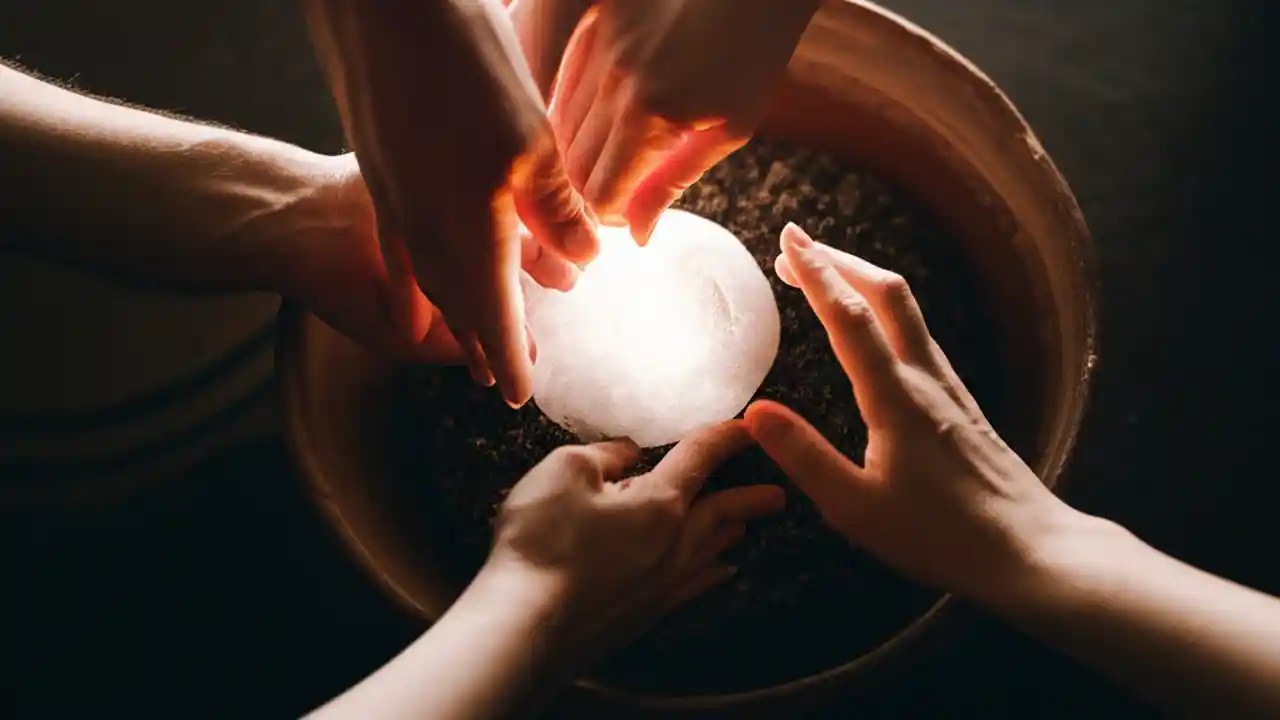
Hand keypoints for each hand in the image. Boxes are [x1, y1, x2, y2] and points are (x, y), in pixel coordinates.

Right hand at [305, 0, 598, 405]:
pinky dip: (414, 275)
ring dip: (453, 312)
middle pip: (458, 303)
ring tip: (469, 341)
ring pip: (430, 275)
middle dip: (482, 343)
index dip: (508, 355)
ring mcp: (395, 200)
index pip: (493, 313)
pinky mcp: (381, 169)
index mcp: (468, 229)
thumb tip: (581, 261)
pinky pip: (401, 245)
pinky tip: (416, 281)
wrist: (370, 11)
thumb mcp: (532, 141)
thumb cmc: (460, 70)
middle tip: (500, 379)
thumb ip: (555, 210)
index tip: (521, 396)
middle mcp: (424, 227)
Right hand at [484, 421, 784, 664]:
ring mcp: (662, 583)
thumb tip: (628, 454)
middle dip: (751, 497)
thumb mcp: (564, 471)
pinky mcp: (645, 614)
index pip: (700, 457)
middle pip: (723, 511)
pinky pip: (694, 585)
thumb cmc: (541, 545)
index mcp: (659, 502)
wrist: (526, 626)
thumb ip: (603, 454)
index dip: (724, 436)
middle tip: (779, 494)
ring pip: (711, 550)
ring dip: (731, 532)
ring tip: (744, 525)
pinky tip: (716, 573)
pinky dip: (711, 573)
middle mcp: (673, 544)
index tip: (745, 429)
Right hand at [513, 0, 817, 240]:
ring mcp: (599, 49)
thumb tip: (636, 234)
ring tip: (608, 158)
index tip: (623, 214)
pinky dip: (569, 114)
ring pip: (559, 129)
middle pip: (572, 166)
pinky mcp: (590, 25)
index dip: (607, 215)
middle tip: (615, 191)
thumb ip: (672, 183)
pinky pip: (560, 85)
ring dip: (577, 154)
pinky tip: (597, 120)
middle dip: (589, 190)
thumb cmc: (750, 59)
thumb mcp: (726, 132)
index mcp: (652, 115)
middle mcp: (616, 82)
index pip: (599, 193)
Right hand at [746, 224, 1084, 601]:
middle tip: (797, 248)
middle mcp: (925, 380)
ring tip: (826, 274)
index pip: (848, 319)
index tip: (790, 238)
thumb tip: (754, 411)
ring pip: (907, 310)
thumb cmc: (940, 536)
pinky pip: (918, 335)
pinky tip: (874, 328)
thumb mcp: (856, 508)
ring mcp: (948, 388)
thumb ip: (804, 456)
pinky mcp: (961, 403)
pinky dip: (884, 310)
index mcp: (895, 399)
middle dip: (838, 261)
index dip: (816, 273)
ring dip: (862, 280)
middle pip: (885, 294)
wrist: (1027, 549)